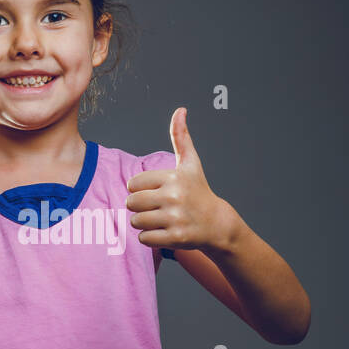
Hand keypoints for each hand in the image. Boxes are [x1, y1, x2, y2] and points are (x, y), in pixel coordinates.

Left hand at [126, 108, 238, 251]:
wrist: (217, 224)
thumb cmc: (199, 191)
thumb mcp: (191, 163)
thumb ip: (181, 137)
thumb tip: (180, 110)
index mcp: (173, 177)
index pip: (133, 184)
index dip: (139, 190)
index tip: (154, 192)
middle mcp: (174, 197)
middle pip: (131, 203)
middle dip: (139, 207)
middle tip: (155, 208)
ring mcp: (175, 218)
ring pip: (136, 222)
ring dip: (144, 224)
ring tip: (160, 220)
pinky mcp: (175, 238)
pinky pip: (144, 239)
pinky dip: (149, 238)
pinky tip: (163, 232)